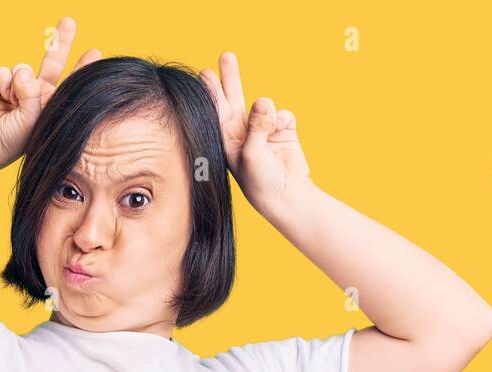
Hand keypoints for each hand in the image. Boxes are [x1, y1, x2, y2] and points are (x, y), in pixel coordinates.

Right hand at [0, 16, 100, 170]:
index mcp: (50, 106)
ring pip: (23, 67)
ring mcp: (17, 87)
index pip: (70, 83)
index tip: (95, 52)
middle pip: (52, 63)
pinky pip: (4, 71)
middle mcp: (36, 94)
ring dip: (18, 82)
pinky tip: (1, 96)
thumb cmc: (14, 139)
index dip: (82, 67)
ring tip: (12, 101)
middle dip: (60, 42)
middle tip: (69, 21)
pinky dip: (2, 81)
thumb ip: (33, 95)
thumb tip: (23, 73)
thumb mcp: (33, 120)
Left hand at [200, 52, 313, 217]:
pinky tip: (281, 130)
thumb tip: (265, 100)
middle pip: (234, 97)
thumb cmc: (260, 182)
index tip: (204, 74)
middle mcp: (243, 131)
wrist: (287, 196)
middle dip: (230, 77)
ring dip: (266, 111)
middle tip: (226, 56)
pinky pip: (282, 113)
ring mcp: (263, 129)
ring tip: (268, 123)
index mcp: (227, 138)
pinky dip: (282, 119)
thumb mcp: (251, 154)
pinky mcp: (283, 129)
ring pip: (263, 104)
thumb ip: (256, 126)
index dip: (210, 91)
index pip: (216, 109)